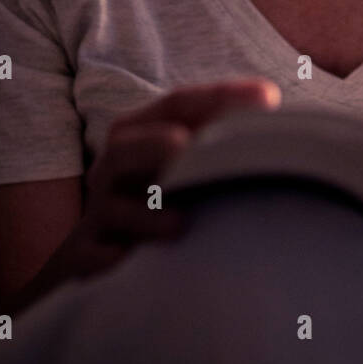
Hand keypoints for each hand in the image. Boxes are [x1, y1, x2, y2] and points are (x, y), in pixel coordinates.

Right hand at [34, 79, 281, 291]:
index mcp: (137, 136)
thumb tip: (276, 111)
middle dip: (160, 146)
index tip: (267, 98)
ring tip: (181, 222)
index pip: (176, 105)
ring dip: (148, 214)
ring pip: (113, 208)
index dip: (219, 97)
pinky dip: (119, 261)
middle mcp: (111, 171)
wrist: (91, 258)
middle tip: (191, 149)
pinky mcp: (85, 258)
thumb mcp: (180, 164)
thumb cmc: (154, 202)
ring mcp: (97, 216)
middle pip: (128, 147)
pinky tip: (143, 266)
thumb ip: (217, 138)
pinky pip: (96, 257)